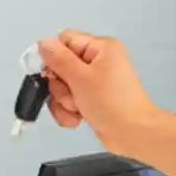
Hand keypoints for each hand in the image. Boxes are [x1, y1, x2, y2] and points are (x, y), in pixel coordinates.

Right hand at [38, 30, 160, 157]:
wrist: (132, 134)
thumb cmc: (116, 105)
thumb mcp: (81, 78)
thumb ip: (59, 59)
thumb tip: (43, 43)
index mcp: (101, 48)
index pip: (64, 41)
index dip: (54, 58)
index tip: (54, 74)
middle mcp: (98, 62)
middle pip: (60, 66)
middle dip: (60, 86)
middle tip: (73, 93)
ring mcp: (94, 82)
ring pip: (62, 86)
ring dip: (64, 102)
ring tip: (79, 107)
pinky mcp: (91, 98)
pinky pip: (68, 100)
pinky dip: (69, 111)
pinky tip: (78, 117)